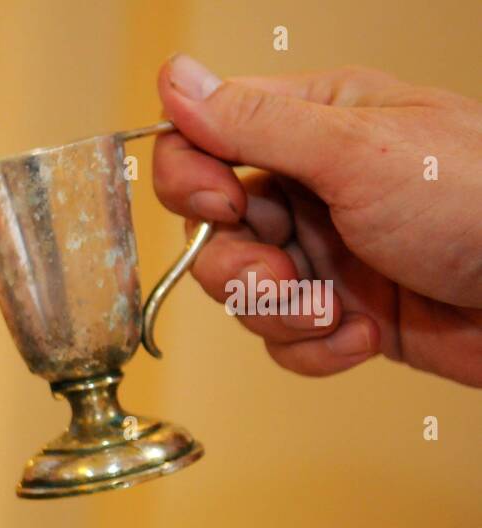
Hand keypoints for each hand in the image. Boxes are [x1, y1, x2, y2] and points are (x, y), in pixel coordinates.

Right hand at [153, 55, 481, 385]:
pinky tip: (363, 335)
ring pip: (239, 291)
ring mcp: (323, 252)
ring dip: (279, 312)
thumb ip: (258, 123)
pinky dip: (313, 347)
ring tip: (334, 313)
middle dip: (237, 265)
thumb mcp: (359, 151)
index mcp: (314, 123)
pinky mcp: (337, 311)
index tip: (223, 204)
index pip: (204, 138)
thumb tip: (177, 80)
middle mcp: (310, 186)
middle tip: (282, 277)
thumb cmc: (481, 204)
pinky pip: (281, 338)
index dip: (192, 178)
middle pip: (210, 228)